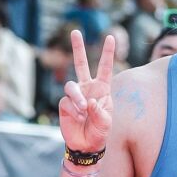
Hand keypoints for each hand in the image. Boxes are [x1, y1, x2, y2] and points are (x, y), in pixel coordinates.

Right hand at [60, 31, 114, 153]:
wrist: (86, 145)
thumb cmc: (100, 132)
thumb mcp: (106, 122)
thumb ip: (99, 111)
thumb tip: (88, 102)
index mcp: (102, 89)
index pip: (105, 68)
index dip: (107, 53)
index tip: (111, 36)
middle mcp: (87, 88)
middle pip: (81, 63)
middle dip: (77, 48)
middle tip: (75, 31)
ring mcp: (75, 95)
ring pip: (70, 86)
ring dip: (77, 97)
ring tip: (84, 109)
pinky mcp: (65, 104)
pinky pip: (67, 102)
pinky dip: (74, 110)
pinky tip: (79, 117)